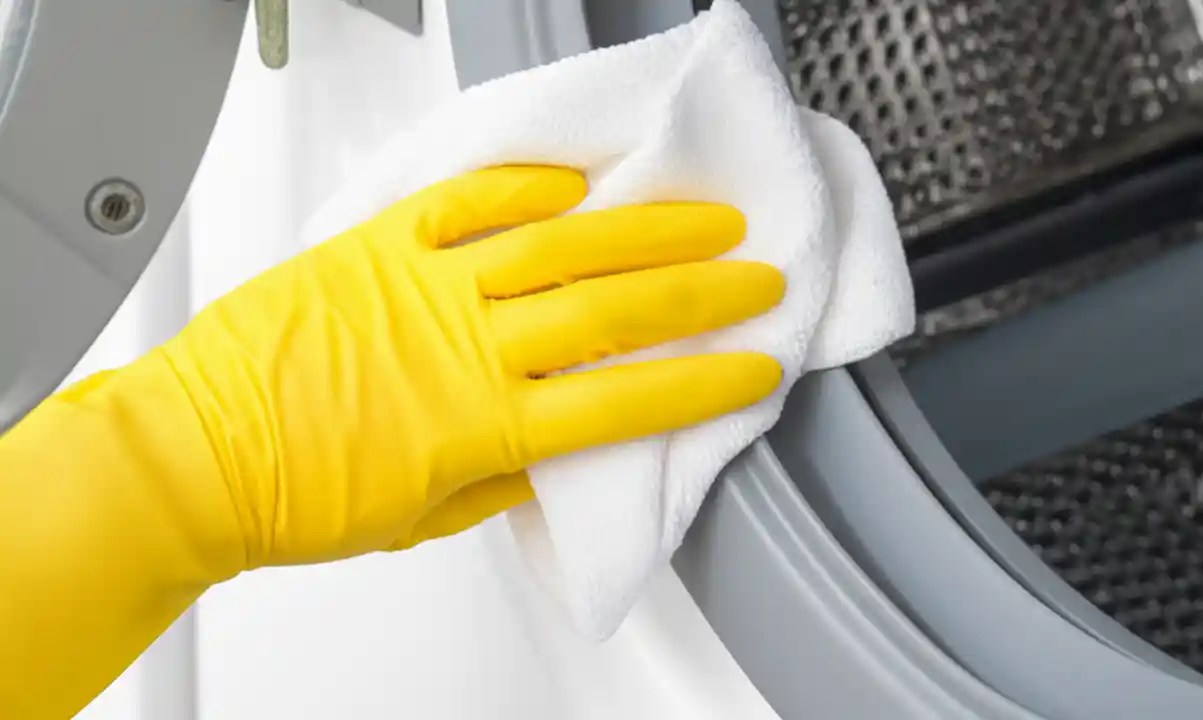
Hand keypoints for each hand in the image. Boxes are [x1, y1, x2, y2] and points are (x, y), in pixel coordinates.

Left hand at [167, 165, 784, 569]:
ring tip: (701, 214)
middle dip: (702, 292)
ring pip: (560, 243)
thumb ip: (503, 476)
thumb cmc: (299, 497)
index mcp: (486, 426)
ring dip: (643, 228)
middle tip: (757, 275)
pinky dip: (527, 184)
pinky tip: (576, 180)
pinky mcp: (380, 244)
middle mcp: (469, 347)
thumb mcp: (423, 516)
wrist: (197, 454)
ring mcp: (426, 286)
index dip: (703, 383)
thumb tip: (556, 449)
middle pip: (613, 309)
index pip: (627, 401)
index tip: (755, 366)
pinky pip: (469, 200)